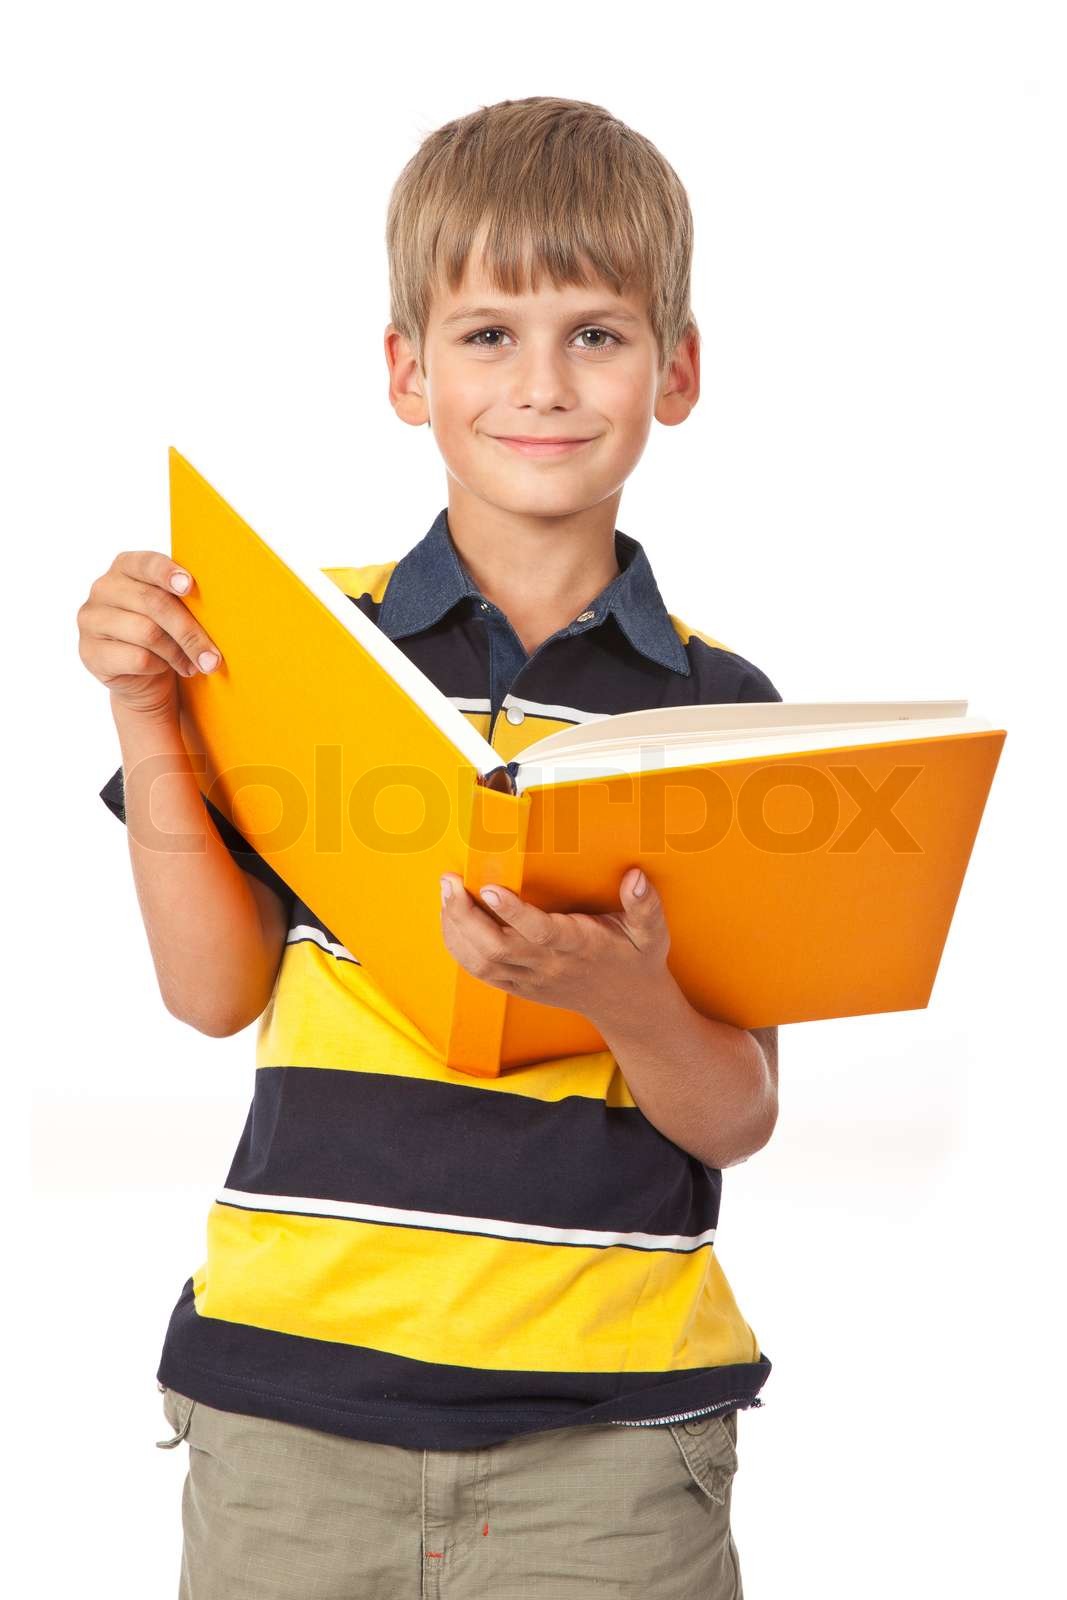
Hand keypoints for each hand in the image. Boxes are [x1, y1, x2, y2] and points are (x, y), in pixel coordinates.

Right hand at [77, 549, 224, 719]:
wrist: (145, 677)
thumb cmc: (167, 633)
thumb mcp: (175, 609)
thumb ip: (183, 596)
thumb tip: (219, 600)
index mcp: (126, 566)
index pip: (146, 563)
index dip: (168, 573)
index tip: (189, 586)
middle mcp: (103, 588)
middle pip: (153, 603)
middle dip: (189, 631)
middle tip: (213, 656)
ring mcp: (91, 620)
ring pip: (147, 633)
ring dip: (179, 652)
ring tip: (195, 664)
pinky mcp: (90, 652)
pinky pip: (136, 658)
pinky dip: (160, 666)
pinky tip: (167, 669)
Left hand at [438, 866, 672, 1029]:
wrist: (627, 1007)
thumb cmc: (636, 960)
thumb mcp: (651, 933)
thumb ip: (645, 906)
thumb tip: (635, 877)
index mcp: (580, 946)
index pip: (541, 931)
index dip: (513, 912)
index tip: (490, 888)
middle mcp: (550, 965)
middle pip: (498, 947)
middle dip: (466, 915)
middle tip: (449, 882)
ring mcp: (531, 980)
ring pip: (482, 962)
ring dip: (456, 929)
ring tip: (446, 893)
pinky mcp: (519, 987)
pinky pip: (480, 972)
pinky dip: (458, 947)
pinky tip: (450, 919)